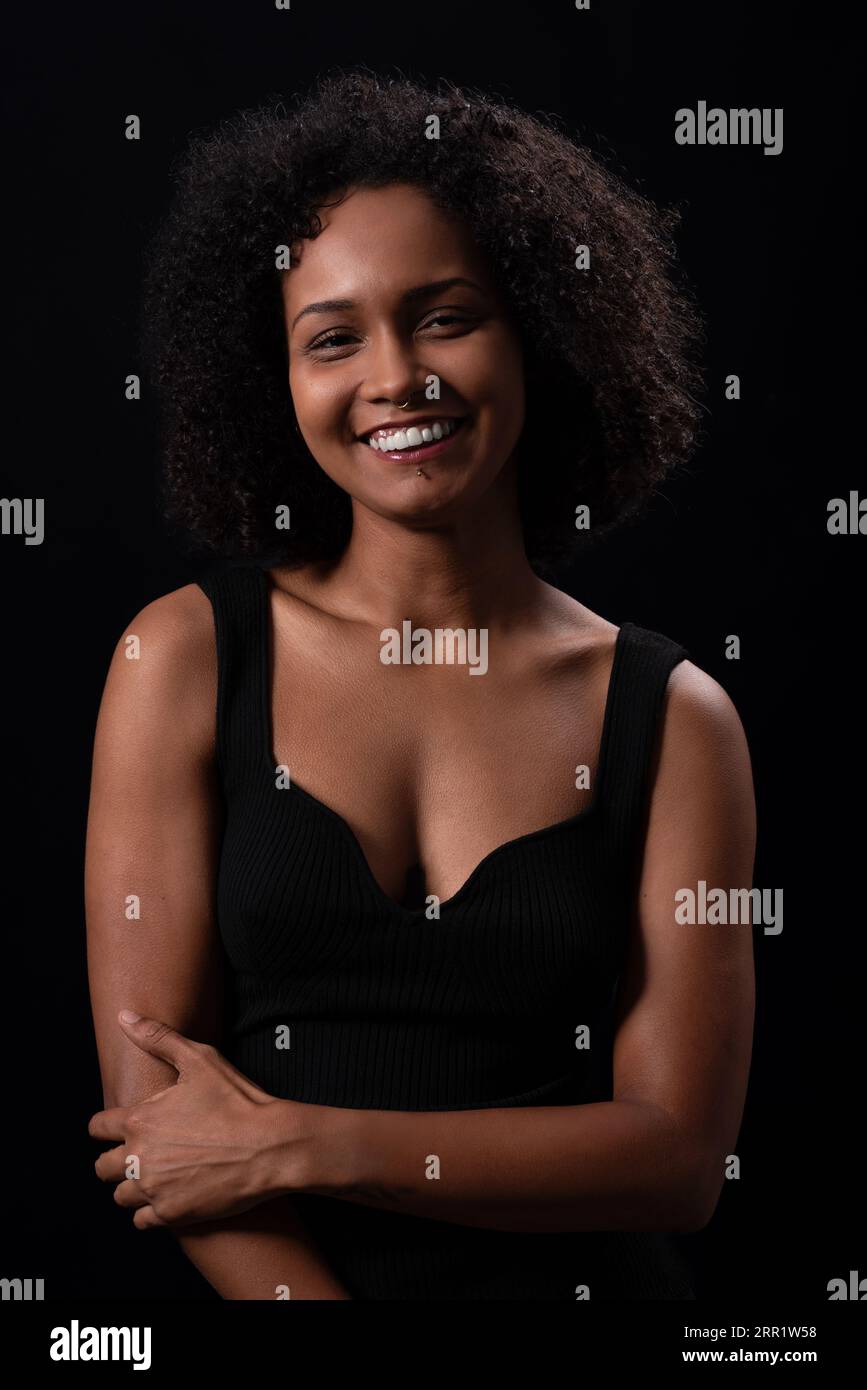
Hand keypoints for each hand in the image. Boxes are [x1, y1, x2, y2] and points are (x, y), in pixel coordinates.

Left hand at [88, 1012, 319, 1229]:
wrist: (272, 1146)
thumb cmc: (238, 1101)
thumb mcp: (199, 1060)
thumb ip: (157, 1037)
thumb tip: (124, 1016)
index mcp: (139, 1120)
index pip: (96, 1129)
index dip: (105, 1127)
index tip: (120, 1128)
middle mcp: (139, 1157)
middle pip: (101, 1168)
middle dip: (116, 1160)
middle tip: (141, 1154)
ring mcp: (154, 1189)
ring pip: (120, 1196)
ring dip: (133, 1187)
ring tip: (155, 1177)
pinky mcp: (172, 1214)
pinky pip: (142, 1222)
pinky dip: (151, 1212)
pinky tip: (169, 1196)